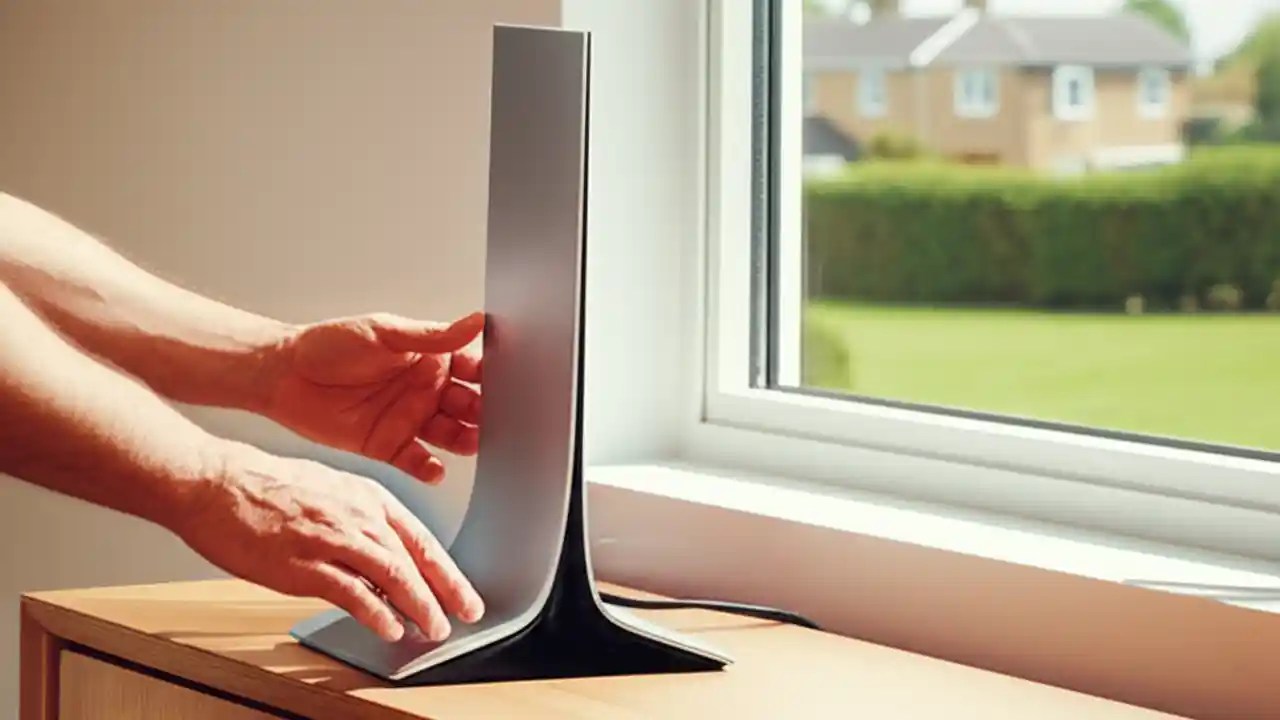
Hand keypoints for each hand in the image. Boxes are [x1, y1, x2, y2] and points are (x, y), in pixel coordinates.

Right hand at [176, 441, 483, 641]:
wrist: (216, 483)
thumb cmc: (264, 487)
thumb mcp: (329, 491)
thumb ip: (360, 522)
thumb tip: (383, 557)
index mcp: (366, 496)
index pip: (421, 538)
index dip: (447, 570)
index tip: (463, 593)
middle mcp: (357, 516)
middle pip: (416, 558)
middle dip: (446, 591)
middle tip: (465, 615)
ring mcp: (332, 539)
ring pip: (393, 575)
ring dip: (419, 606)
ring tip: (433, 628)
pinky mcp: (304, 564)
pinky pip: (352, 593)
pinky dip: (376, 613)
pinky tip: (390, 628)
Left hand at [260, 312, 483, 484]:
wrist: (284, 377)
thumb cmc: (329, 345)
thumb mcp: (384, 333)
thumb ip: (432, 336)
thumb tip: (477, 321)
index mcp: (430, 359)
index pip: (473, 368)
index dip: (493, 375)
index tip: (512, 380)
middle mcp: (425, 391)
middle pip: (469, 406)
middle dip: (485, 412)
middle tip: (495, 416)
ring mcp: (408, 420)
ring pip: (450, 435)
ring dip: (465, 440)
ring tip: (472, 442)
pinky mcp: (389, 446)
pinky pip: (417, 461)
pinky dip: (429, 468)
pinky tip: (435, 468)